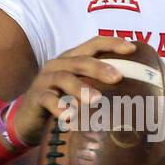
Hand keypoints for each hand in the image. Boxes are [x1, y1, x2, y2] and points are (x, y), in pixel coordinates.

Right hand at [10, 36, 136, 144]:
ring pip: (64, 78)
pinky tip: (70, 117)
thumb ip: (100, 87)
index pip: (94, 44)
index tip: (132, 49)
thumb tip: (137, 94)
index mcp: (72, 59)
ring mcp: (45, 80)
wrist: (27, 120)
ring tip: (96, 100)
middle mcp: (59, 65)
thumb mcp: (80, 91)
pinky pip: (48, 100)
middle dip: (100, 67)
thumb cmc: (62, 104)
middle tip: (118, 78)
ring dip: (81, 88)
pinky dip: (60, 108)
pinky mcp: (36, 97)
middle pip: (81, 60)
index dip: (112, 43)